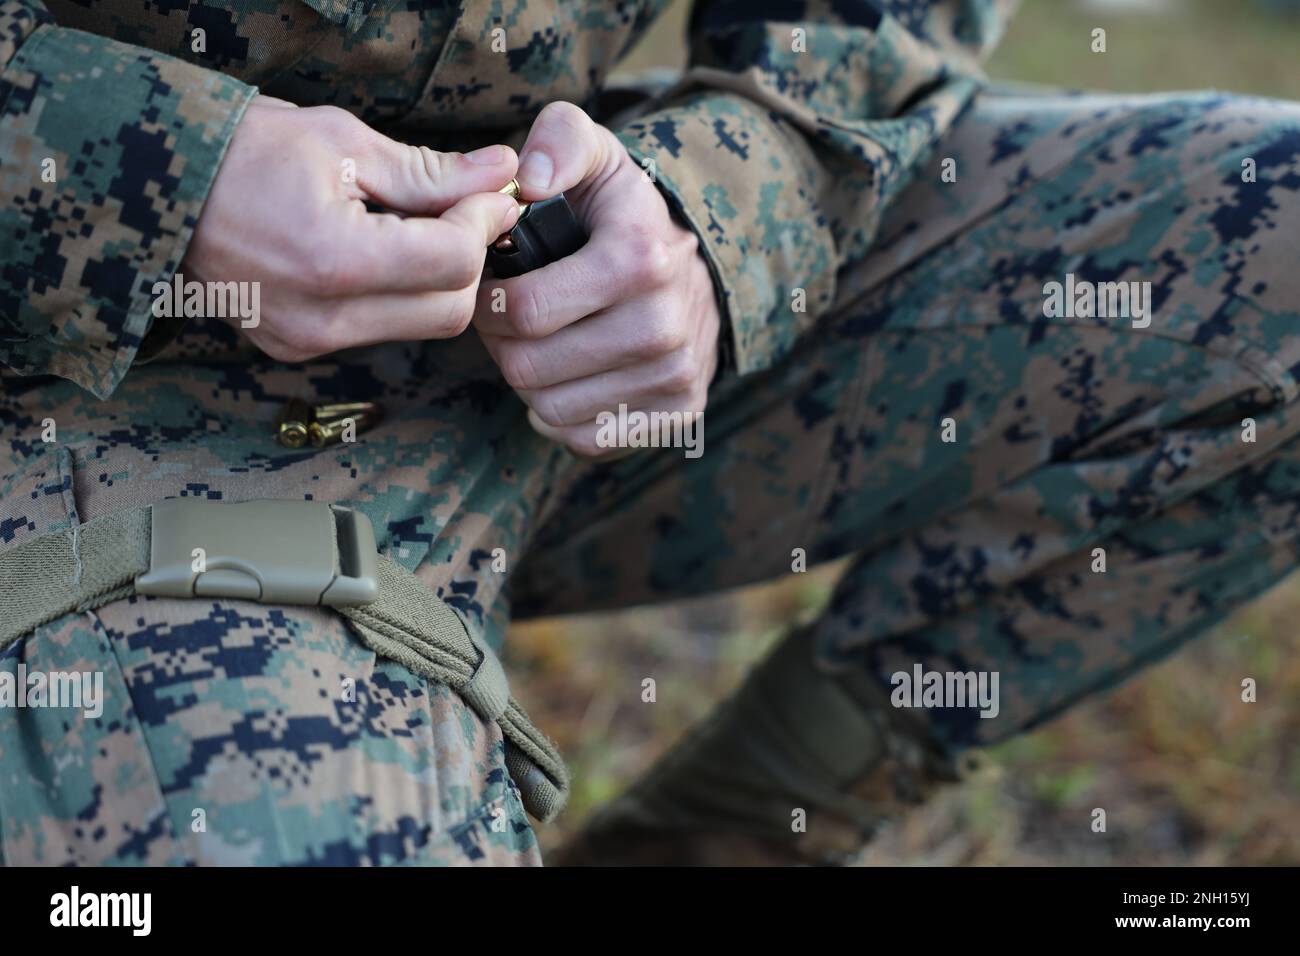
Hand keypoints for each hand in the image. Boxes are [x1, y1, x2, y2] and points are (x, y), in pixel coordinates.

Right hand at [183, 95, 521, 360]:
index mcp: (334, 262)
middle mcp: (322, 319)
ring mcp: (307, 342)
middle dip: (470, 259)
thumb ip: (430, 172)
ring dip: (438, 280)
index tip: (491, 192)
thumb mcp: (342, 143)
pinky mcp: (297, 348)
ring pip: (420, 325)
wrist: (155, 186)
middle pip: (450, 311)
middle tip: (462, 210)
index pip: (453, 263)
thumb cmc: (243, 151)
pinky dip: (399, 294)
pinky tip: (380, 251)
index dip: (484, 223)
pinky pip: (379, 329)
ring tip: (417, 225)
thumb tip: (500, 173)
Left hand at [472, 102, 720, 456]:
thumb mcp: (596, 154)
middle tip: (510, 319)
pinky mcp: (680, 413)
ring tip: (542, 343)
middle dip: (503, 344)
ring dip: (530, 381)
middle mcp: (664, 326)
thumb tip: (532, 178)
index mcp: (638, 261)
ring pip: (549, 410)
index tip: (492, 287)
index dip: (487, 303)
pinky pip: (586, 440)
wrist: (699, 263)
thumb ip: (557, 141)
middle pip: (529, 369)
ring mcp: (675, 376)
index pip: (522, 312)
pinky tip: (570, 377)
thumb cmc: (623, 211)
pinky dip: (563, 416)